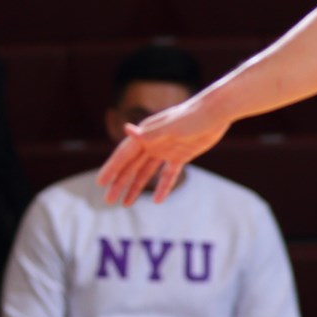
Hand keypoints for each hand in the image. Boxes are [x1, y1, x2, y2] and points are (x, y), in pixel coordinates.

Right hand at [97, 98, 232, 205]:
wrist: (217, 112)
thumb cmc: (193, 116)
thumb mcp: (171, 126)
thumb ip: (149, 133)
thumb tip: (127, 130)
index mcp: (145, 134)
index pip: (124, 155)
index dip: (112, 169)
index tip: (100, 183)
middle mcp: (152, 142)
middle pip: (131, 166)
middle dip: (119, 183)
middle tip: (108, 200)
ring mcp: (165, 150)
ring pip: (146, 172)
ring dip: (136, 187)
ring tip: (125, 204)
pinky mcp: (180, 155)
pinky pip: (168, 175)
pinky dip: (163, 187)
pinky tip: (158, 201)